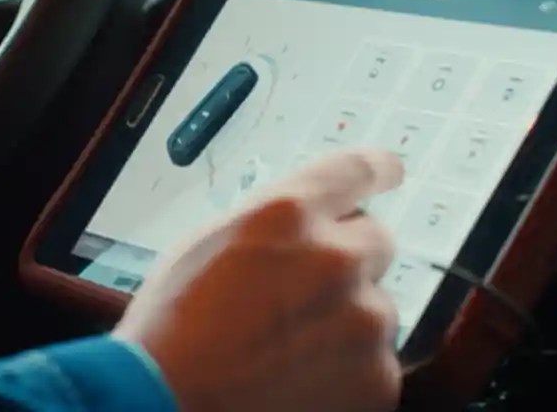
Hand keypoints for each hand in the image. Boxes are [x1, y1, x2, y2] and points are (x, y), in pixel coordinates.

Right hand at [113, 150, 404, 411]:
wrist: (167, 407)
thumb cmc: (170, 332)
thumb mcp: (204, 245)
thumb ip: (266, 222)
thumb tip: (299, 220)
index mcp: (287, 215)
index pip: (358, 170)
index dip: (378, 168)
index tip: (389, 169)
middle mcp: (335, 259)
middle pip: (375, 240)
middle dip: (346, 259)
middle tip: (302, 292)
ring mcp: (362, 322)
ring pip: (375, 306)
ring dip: (347, 318)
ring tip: (289, 347)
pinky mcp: (377, 379)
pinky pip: (377, 361)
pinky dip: (350, 369)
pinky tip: (300, 377)